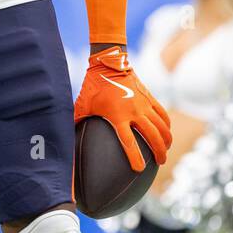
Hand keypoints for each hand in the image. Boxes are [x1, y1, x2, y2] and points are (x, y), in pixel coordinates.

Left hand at [74, 46, 171, 171]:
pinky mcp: (149, 97)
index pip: (129, 141)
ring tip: (166, 150)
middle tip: (160, 163)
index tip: (139, 169)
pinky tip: (167, 132)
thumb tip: (65, 138)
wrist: (109, 63)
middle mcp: (134, 111)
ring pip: (162, 126)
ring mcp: (144, 104)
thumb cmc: (92, 86)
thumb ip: (76, 122)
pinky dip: (167, 124)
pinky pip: (162, 114)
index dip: (135, 157)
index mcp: (117, 116)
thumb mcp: (82, 105)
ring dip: (166, 140)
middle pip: (152, 136)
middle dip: (159, 152)